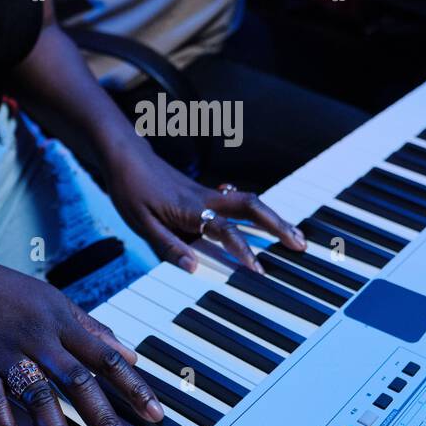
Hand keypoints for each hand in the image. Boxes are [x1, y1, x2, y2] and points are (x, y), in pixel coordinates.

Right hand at [0, 259, 162, 425]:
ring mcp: (9, 355)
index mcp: (64, 325)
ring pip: (39, 398)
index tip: (156, 416)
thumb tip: (132, 355)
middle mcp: (41, 340)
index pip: (106, 359)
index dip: (133, 388)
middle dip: (105, 422)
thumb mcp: (58, 303)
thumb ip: (95, 330)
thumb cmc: (12, 294)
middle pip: (79, 383)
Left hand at [103, 144, 306, 272]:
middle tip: (300, 244)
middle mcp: (206, 198)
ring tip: (294, 235)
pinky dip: (257, 210)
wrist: (125, 155)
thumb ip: (168, 246)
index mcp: (191, 209)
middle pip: (253, 207)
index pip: (225, 230)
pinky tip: (266, 220)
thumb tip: (193, 268)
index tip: (259, 269)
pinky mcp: (205, 192)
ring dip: (274, 218)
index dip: (243, 250)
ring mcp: (208, 193)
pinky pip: (239, 200)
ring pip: (251, 202)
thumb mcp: (142, 223)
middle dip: (279, 225)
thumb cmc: (131, 189)